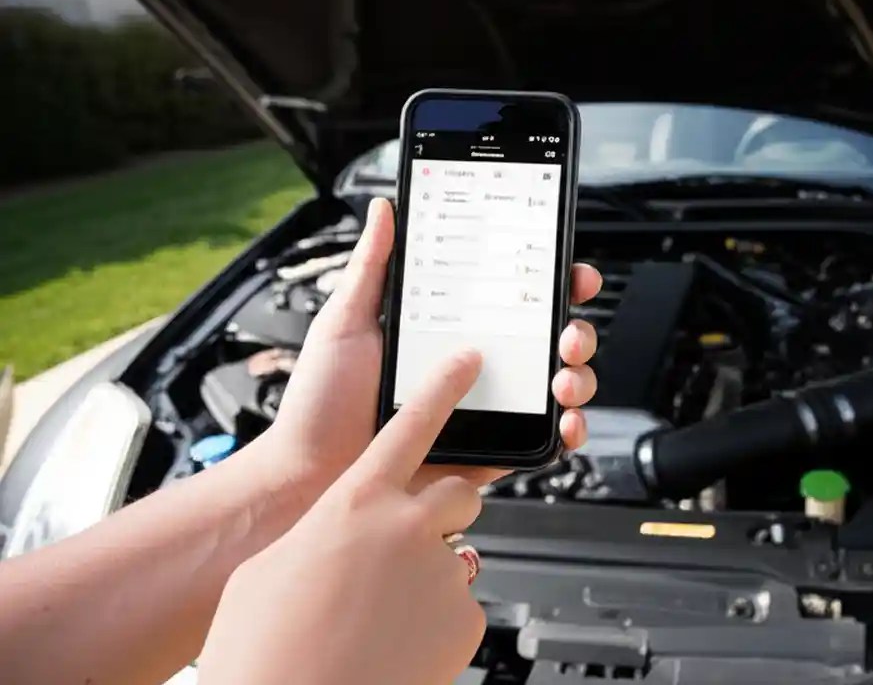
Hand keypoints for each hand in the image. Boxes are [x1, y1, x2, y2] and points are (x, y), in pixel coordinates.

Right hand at [199, 352, 488, 684]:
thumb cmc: (265, 649)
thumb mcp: (270, 570)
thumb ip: (318, 535)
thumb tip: (333, 536)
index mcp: (356, 503)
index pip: (414, 425)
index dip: (445, 388)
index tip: (469, 360)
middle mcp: (409, 528)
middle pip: (457, 492)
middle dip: (438, 510)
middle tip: (400, 547)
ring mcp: (443, 574)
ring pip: (454, 559)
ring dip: (425, 580)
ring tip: (377, 618)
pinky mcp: (466, 621)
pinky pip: (459, 609)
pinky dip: (434, 625)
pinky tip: (393, 646)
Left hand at [260, 196, 601, 494]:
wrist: (308, 477)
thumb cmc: (319, 405)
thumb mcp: (345, 323)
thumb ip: (372, 267)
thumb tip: (386, 208)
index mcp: (446, 333)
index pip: (511, 299)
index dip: (548, 281)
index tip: (567, 269)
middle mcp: (473, 370)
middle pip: (547, 341)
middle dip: (576, 329)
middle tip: (569, 331)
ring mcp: (486, 412)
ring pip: (555, 388)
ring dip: (578, 377)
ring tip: (564, 377)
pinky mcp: (489, 454)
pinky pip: (541, 443)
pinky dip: (567, 432)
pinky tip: (566, 422)